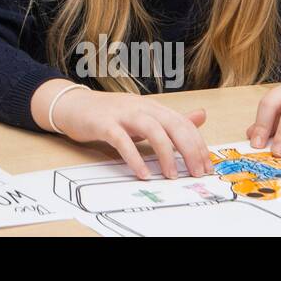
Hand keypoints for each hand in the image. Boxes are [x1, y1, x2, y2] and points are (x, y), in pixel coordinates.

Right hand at [34, 80, 210, 179]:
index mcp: (152, 106)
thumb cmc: (109, 114)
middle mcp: (140, 107)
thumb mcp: (144, 114)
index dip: (198, 144)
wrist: (73, 105)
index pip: (182, 122)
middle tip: (197, 172)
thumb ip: (171, 118)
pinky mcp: (104, 124)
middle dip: (189, 149)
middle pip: (172, 124)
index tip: (206, 165)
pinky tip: (142, 173)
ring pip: (151, 130)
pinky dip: (134, 157)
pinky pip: (122, 140)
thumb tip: (201, 116)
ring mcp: (122, 114)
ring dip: (165, 154)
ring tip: (171, 175)